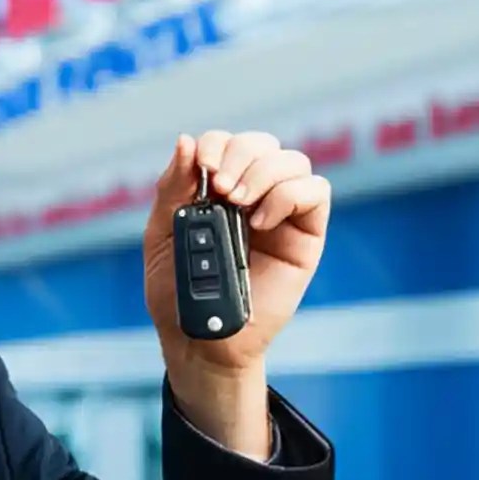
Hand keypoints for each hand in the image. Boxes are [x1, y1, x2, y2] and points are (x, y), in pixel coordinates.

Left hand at [142, 131, 330, 454]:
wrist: (199, 337)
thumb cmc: (177, 290)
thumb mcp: (163, 234)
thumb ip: (173, 188)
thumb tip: (186, 141)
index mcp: (218, 190)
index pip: (228, 143)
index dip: (217, 144)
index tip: (203, 167)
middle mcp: (253, 195)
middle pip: (262, 144)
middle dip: (239, 155)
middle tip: (222, 189)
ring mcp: (282, 213)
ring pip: (292, 161)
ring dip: (263, 172)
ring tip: (239, 205)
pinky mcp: (306, 235)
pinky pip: (315, 192)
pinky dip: (289, 194)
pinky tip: (262, 221)